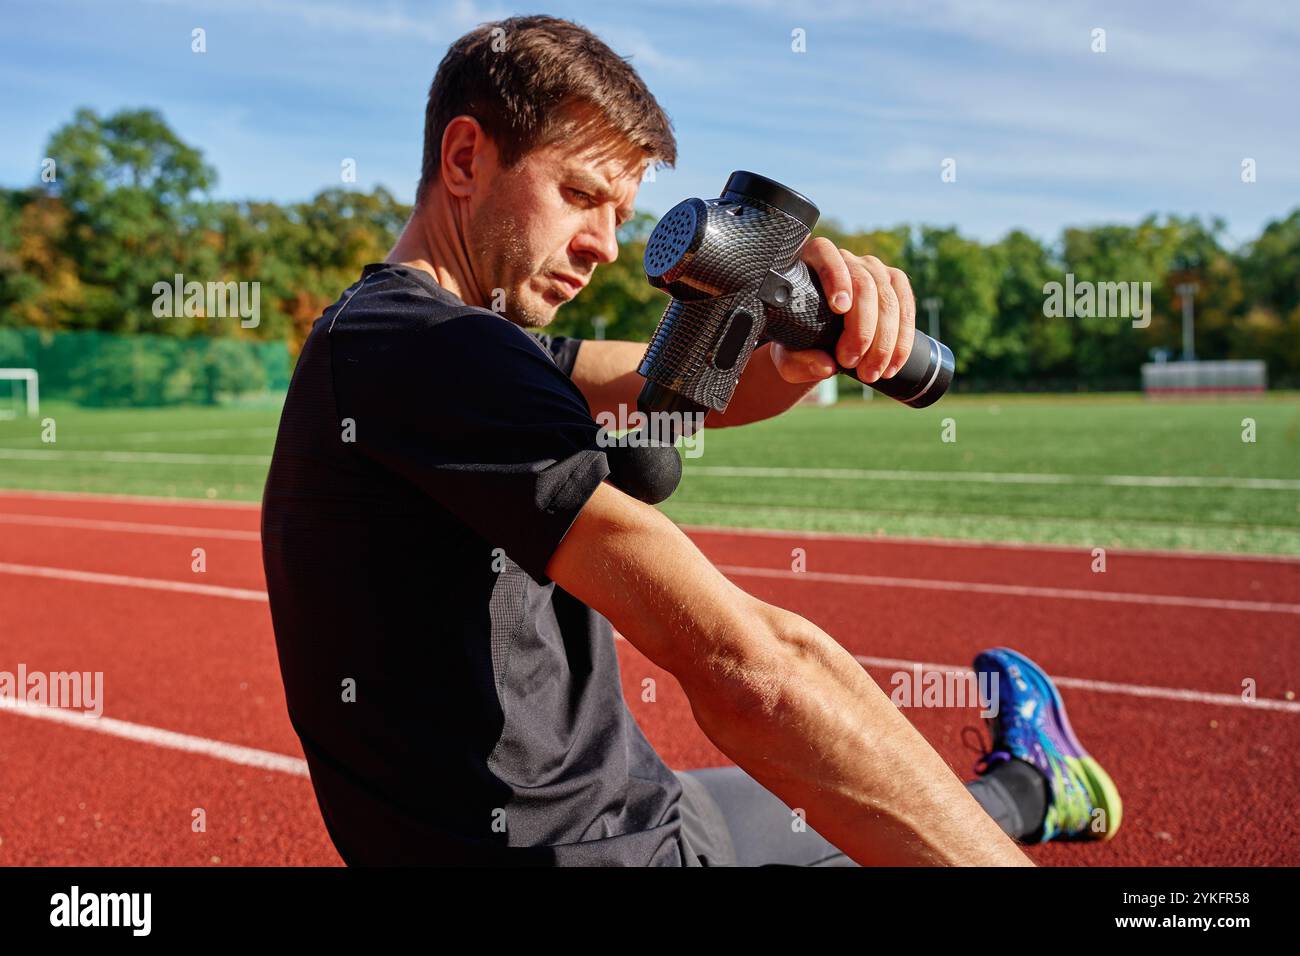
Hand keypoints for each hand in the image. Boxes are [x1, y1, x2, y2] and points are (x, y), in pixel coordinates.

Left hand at [769, 238, 916, 384]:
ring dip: (884, 341)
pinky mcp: (894, 286)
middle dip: (862, 329)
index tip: (839, 308)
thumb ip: (798, 363)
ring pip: (888, 298)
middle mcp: (846, 259)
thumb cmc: (797, 344)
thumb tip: (826, 366)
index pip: (826, 256)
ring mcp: (874, 270)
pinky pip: (906, 308)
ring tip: (870, 373)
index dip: (836, 278)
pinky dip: (902, 340)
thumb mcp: (787, 358)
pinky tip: (892, 364)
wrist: (817, 344)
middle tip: (850, 363)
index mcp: (811, 262)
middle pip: (864, 284)